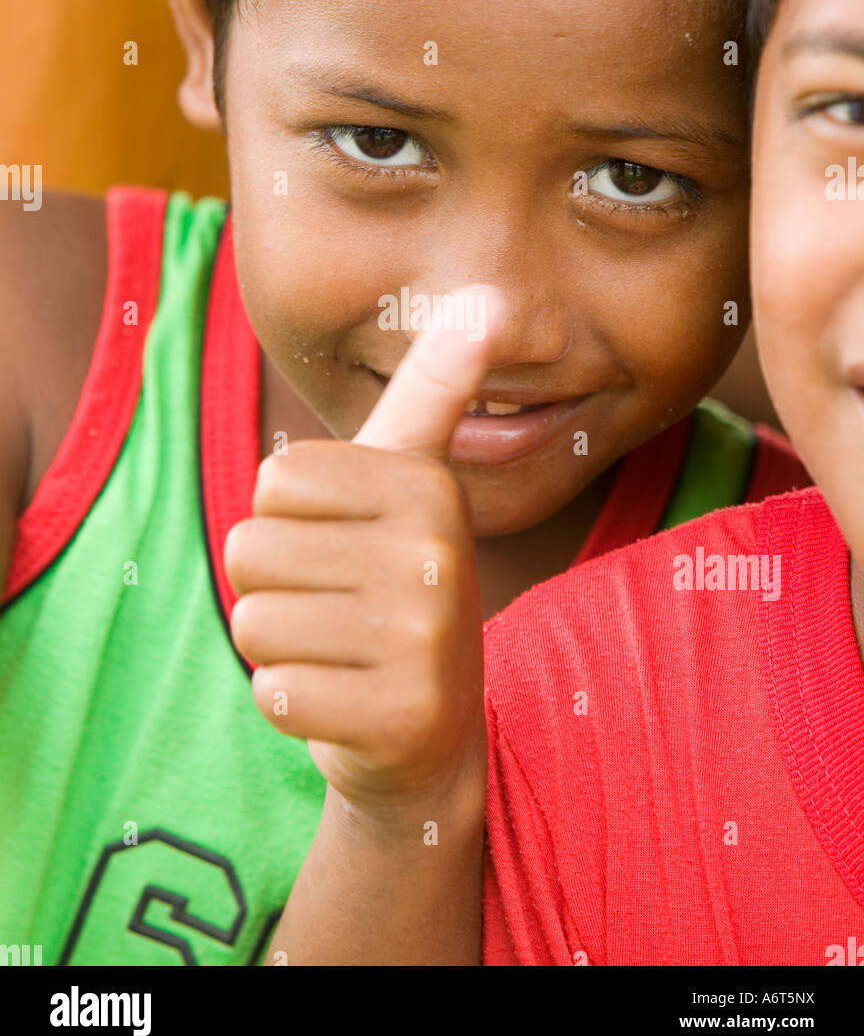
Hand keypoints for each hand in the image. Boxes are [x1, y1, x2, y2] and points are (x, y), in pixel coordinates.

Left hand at [225, 288, 504, 813]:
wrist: (428, 735)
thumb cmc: (396, 588)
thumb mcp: (413, 485)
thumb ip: (434, 392)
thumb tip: (487, 299)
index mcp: (429, 487)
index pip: (274, 479)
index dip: (288, 519)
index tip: (345, 546)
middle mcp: (438, 555)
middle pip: (251, 549)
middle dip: (276, 586)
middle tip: (340, 610)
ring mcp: (426, 642)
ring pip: (254, 621)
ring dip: (281, 646)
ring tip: (342, 654)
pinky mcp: (403, 718)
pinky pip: (274, 692)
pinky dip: (292, 703)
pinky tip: (345, 702)